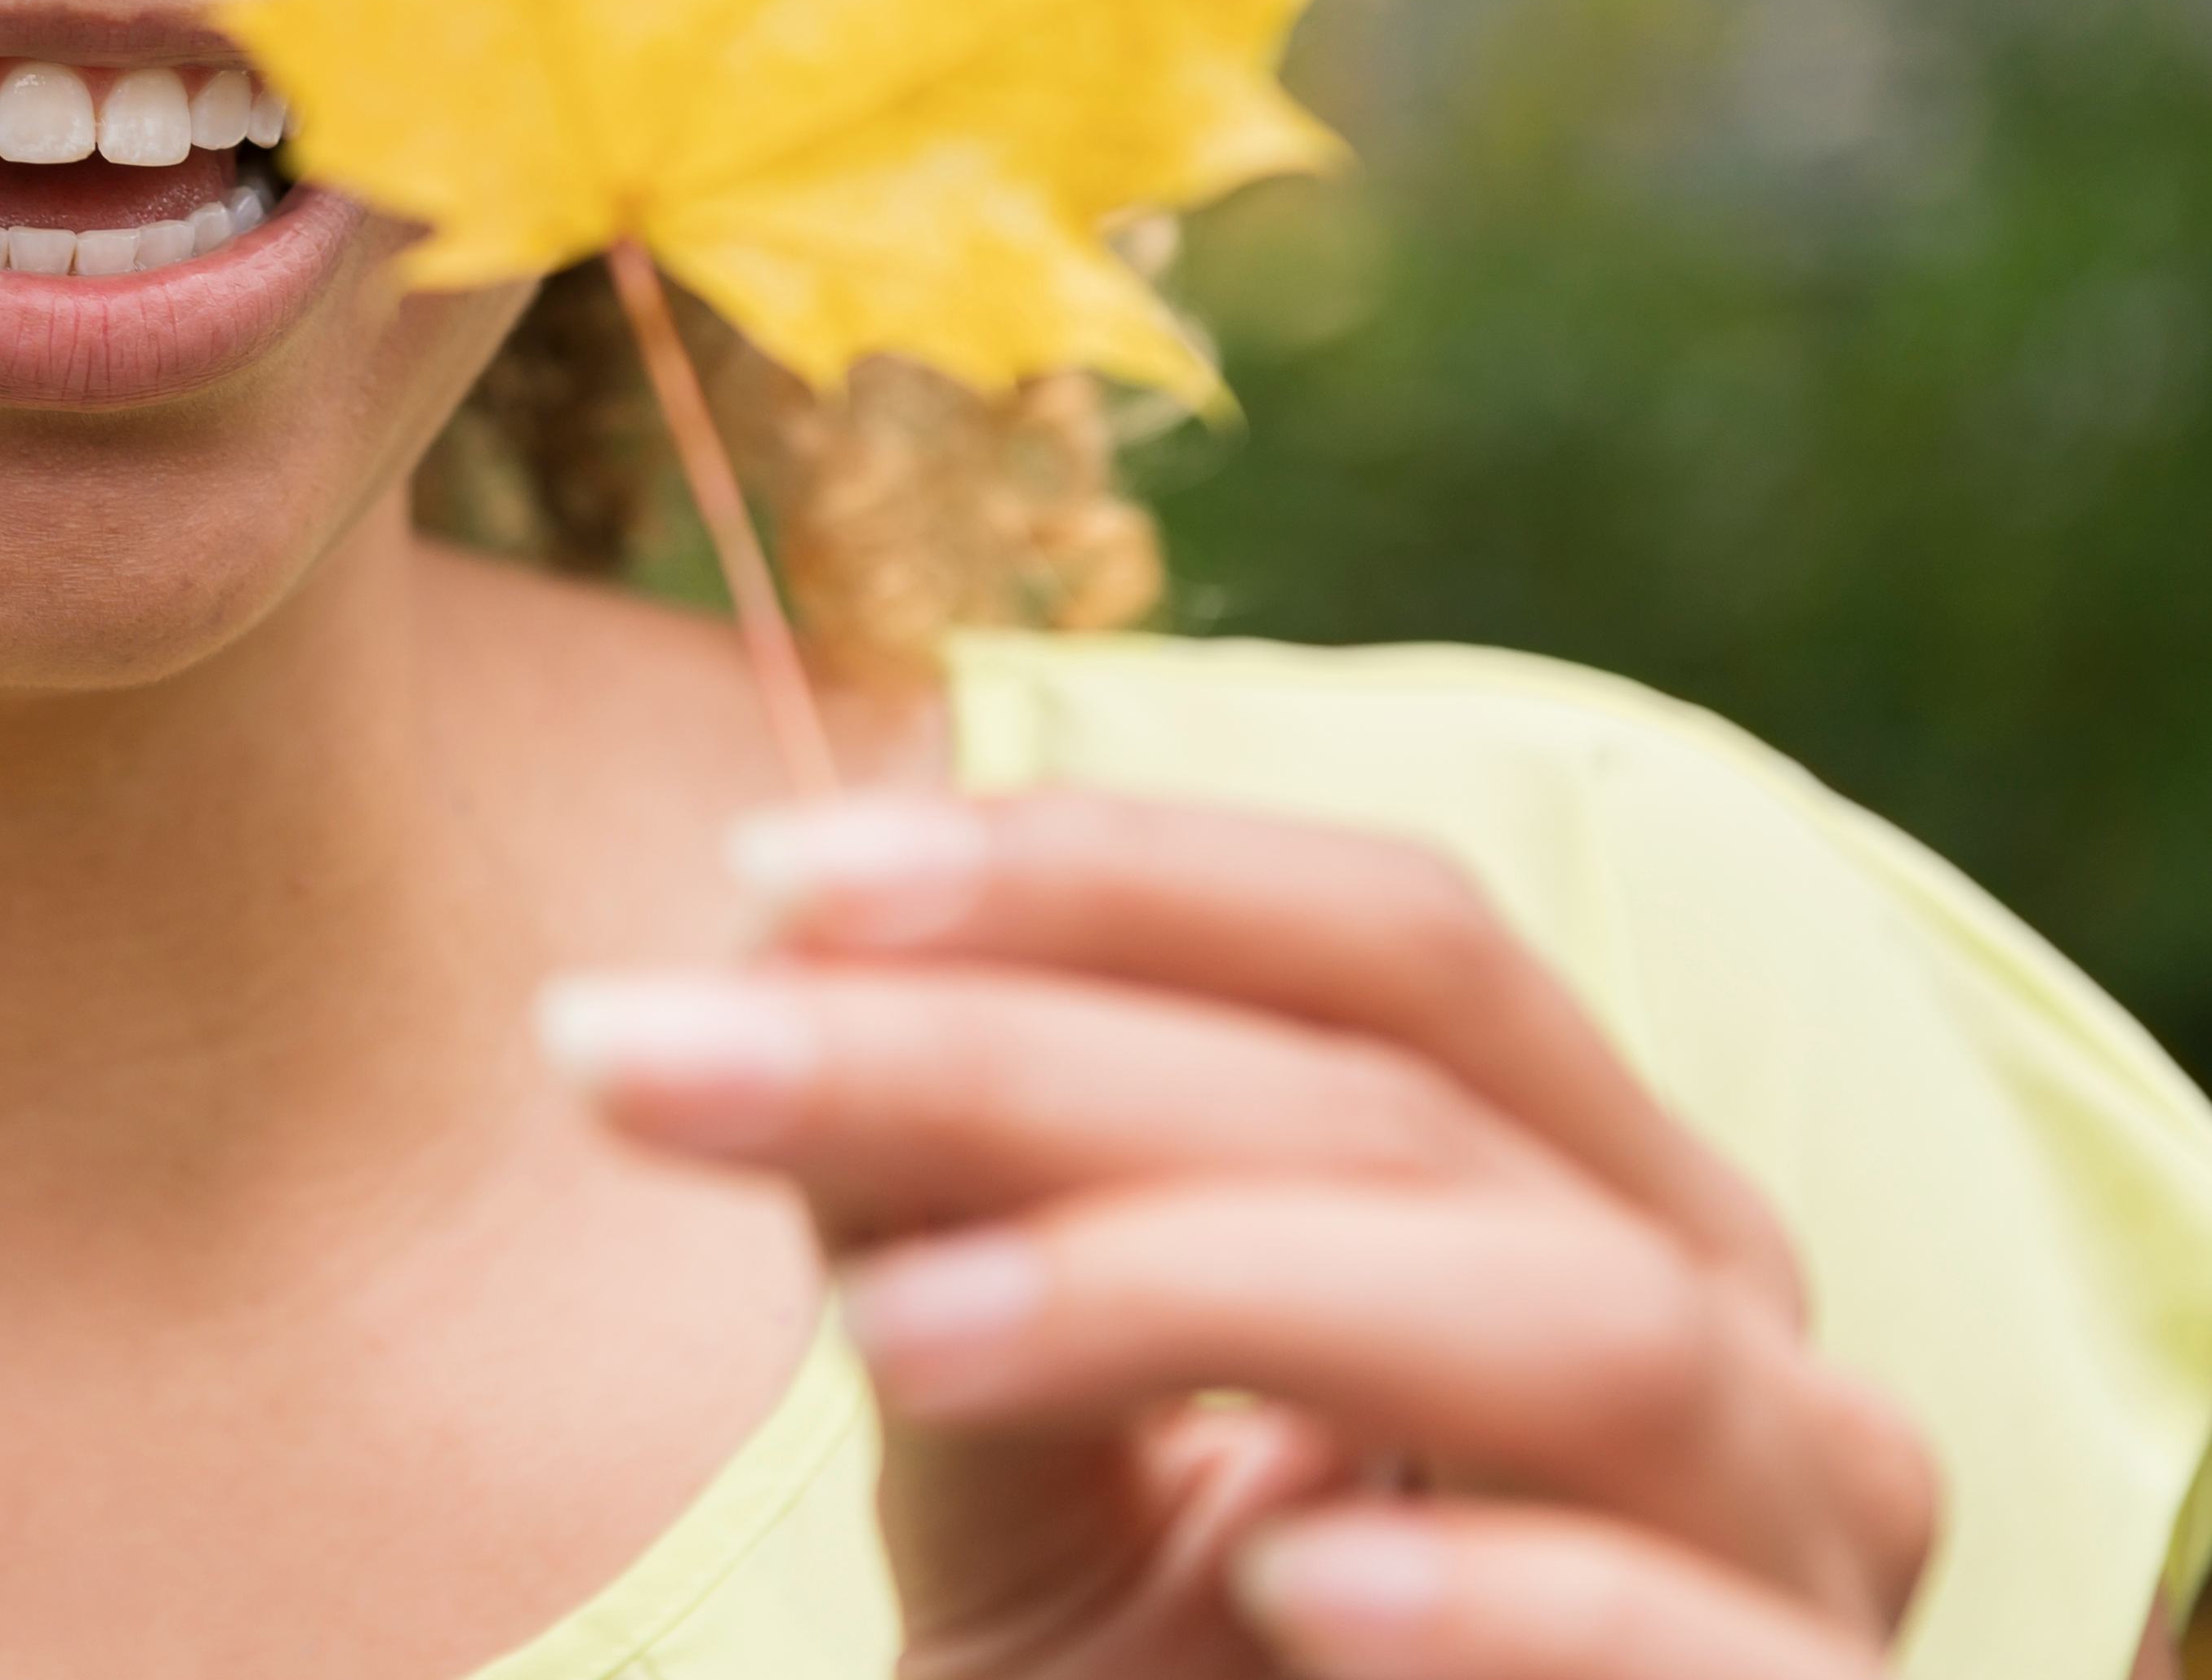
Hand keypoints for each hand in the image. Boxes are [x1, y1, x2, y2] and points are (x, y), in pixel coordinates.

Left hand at [542, 791, 1944, 1679]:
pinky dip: (1492, 1597)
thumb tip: (762, 968)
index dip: (1086, 873)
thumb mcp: (1008, 1448)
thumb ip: (936, 1219)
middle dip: (1007, 1053)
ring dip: (1191, 1282)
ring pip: (1563, 1317)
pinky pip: (1705, 1643)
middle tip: (674, 1062)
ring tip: (889, 1335)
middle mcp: (1730, 1334)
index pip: (1379, 940)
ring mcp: (1801, 1552)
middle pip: (1403, 1096)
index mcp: (1576, 1195)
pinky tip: (1275, 1586)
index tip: (764, 881)